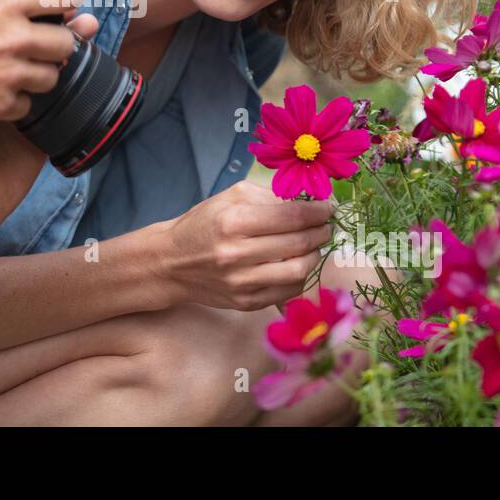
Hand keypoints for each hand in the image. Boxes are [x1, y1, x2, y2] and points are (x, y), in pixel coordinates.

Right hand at [0, 0, 98, 128]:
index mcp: (2, 3)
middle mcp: (14, 39)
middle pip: (66, 40)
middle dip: (58, 38)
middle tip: (41, 39)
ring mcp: (10, 75)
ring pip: (52, 75)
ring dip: (42, 70)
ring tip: (22, 66)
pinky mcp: (0, 105)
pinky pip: (26, 104)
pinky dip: (18, 100)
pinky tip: (1, 91)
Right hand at [153, 180, 334, 310]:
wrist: (171, 263)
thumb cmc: (203, 224)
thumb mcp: (231, 197)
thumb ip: (270, 196)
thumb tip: (309, 202)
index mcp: (234, 222)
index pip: (292, 216)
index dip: (318, 211)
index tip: (328, 207)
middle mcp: (237, 254)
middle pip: (299, 243)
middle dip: (321, 231)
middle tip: (326, 225)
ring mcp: (242, 282)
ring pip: (300, 270)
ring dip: (315, 255)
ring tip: (314, 244)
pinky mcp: (246, 303)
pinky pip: (288, 291)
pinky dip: (301, 276)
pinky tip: (297, 263)